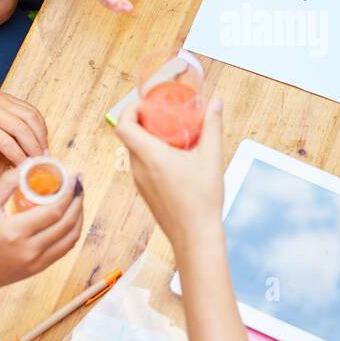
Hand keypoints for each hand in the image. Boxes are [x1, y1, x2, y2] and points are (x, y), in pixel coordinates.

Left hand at [0, 87, 49, 179]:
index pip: (5, 142)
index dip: (19, 157)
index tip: (26, 168)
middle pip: (21, 129)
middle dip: (34, 147)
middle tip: (41, 161)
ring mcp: (1, 99)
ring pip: (30, 116)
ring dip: (41, 135)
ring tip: (44, 150)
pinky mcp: (9, 96)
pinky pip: (30, 108)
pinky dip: (39, 123)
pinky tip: (40, 136)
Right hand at [0, 166, 83, 296]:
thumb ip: (6, 184)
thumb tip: (29, 166)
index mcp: (16, 232)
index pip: (54, 210)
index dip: (68, 192)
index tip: (73, 177)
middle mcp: (31, 249)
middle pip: (68, 223)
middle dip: (78, 201)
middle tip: (78, 184)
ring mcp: (37, 262)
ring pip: (70, 237)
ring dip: (79, 216)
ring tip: (77, 200)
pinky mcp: (39, 268)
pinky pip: (64, 249)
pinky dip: (72, 232)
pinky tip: (70, 219)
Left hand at [114, 96, 224, 259]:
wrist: (195, 237)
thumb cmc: (201, 200)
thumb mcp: (212, 157)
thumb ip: (213, 126)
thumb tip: (216, 103)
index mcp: (150, 156)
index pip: (123, 126)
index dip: (130, 110)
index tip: (146, 105)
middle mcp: (139, 168)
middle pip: (128, 137)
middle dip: (142, 122)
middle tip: (162, 116)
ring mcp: (140, 183)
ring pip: (134, 153)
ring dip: (147, 140)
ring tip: (171, 136)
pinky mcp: (145, 193)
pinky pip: (141, 167)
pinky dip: (151, 156)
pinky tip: (174, 159)